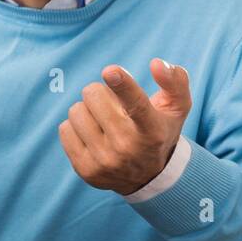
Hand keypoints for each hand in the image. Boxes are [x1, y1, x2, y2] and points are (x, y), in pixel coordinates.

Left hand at [58, 58, 192, 195]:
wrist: (147, 177)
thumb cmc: (160, 130)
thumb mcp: (176, 107)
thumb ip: (174, 81)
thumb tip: (157, 63)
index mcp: (152, 131)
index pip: (136, 105)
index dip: (123, 86)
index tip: (110, 70)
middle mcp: (128, 148)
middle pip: (93, 96)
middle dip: (101, 94)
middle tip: (113, 107)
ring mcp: (105, 161)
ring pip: (76, 111)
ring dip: (87, 111)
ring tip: (103, 122)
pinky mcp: (85, 170)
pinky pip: (64, 129)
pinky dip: (76, 127)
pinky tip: (93, 136)